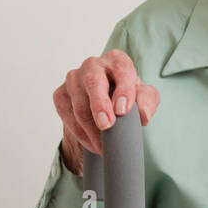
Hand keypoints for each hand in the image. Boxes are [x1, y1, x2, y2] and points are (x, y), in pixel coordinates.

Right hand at [53, 49, 158, 173]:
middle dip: (99, 106)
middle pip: (93, 83)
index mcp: (117, 60)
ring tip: (105, 147)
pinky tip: (92, 144)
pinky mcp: (60, 94)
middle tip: (106, 126)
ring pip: (79, 105)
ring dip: (92, 129)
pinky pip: (67, 116)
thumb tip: (142, 115)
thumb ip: (148, 101)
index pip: (122, 70)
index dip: (123, 90)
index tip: (123, 111)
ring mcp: (73, 79)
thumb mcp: (144, 96)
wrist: (106, 102)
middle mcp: (93, 65)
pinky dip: (81, 134)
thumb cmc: (128, 95)